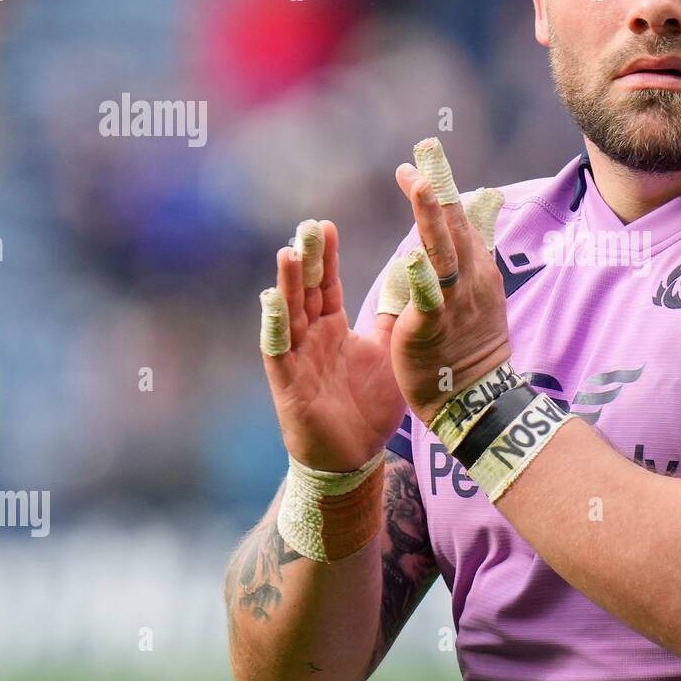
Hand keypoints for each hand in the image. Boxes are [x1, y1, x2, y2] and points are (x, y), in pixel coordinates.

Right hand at [259, 220, 407, 471]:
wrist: (354, 455)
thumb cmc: (367, 405)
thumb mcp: (386, 352)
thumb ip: (391, 318)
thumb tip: (409, 282)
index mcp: (332, 327)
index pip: (327, 284)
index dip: (326, 257)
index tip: (325, 225)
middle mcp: (311, 337)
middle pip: (305, 291)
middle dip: (306, 259)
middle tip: (307, 226)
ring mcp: (297, 358)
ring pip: (289, 314)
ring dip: (287, 284)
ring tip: (288, 252)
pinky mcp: (287, 382)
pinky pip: (278, 350)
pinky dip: (274, 325)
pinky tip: (271, 301)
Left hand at [380, 154, 511, 427]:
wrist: (478, 400)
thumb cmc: (469, 349)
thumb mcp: (478, 294)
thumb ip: (469, 255)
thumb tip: (477, 217)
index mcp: (476, 271)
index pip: (460, 219)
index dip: (443, 186)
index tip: (426, 155)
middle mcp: (471, 280)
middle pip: (455, 224)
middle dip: (439, 184)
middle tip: (426, 147)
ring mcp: (456, 302)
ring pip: (444, 252)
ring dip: (431, 217)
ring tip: (420, 183)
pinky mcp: (435, 327)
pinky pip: (431, 298)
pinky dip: (424, 276)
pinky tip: (414, 254)